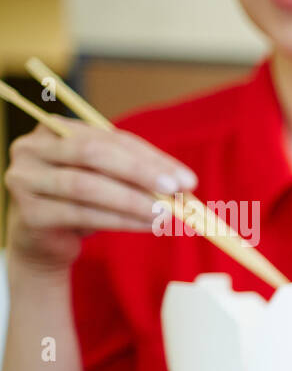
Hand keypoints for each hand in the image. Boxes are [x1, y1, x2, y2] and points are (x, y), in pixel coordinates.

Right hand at [3, 117, 196, 271]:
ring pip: (86, 186)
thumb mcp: (108, 181)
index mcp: (56, 130)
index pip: (111, 139)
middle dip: (140, 172)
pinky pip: (81, 214)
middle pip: (93, 154)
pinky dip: (119, 220)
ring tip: (164, 213)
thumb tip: (183, 186)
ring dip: (131, 200)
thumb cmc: (81, 202)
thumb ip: (137, 176)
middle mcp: (33, 148)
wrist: (44, 240)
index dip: (151, 158)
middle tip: (175, 190)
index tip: (187, 180)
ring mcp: (26, 180)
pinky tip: (146, 225)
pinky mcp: (30, 213)